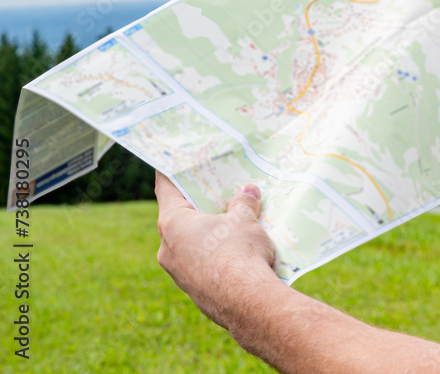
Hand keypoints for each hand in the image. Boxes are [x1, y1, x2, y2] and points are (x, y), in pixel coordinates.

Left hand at [155, 171, 278, 328]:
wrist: (246, 302)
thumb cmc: (239, 252)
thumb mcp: (245, 219)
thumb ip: (243, 203)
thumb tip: (247, 191)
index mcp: (173, 223)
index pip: (166, 188)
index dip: (171, 172)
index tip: (172, 161)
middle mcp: (167, 248)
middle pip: (180, 217)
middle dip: (200, 205)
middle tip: (218, 191)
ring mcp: (178, 272)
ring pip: (191, 243)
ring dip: (209, 232)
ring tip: (235, 223)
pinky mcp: (193, 289)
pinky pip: (200, 263)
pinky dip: (215, 254)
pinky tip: (237, 252)